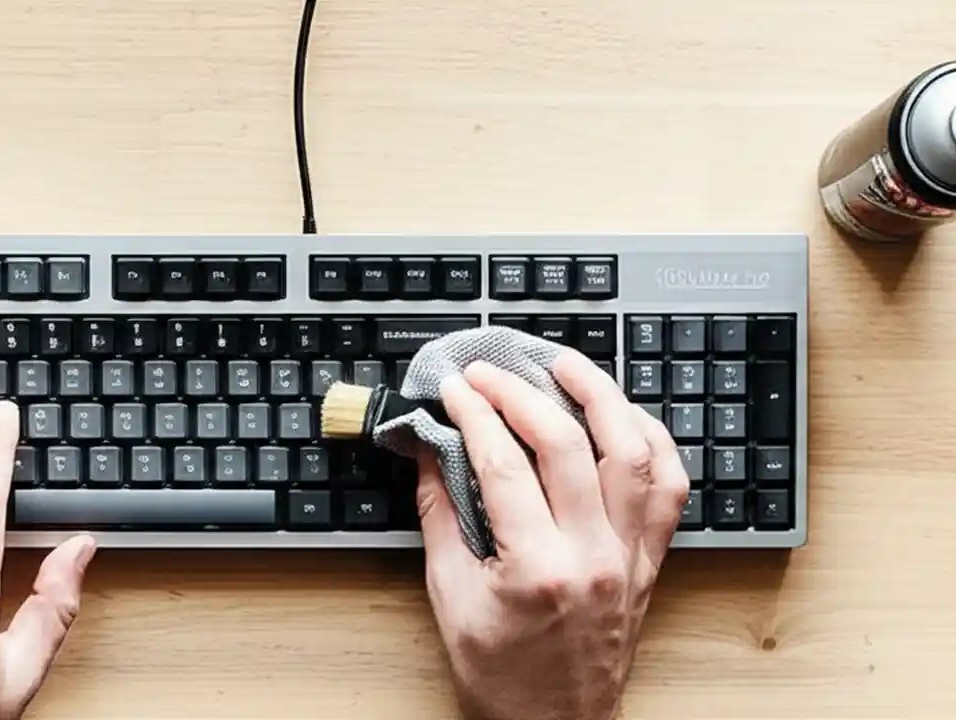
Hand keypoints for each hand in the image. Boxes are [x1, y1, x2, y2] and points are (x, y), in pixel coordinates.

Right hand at [419, 354, 688, 719]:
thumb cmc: (501, 675)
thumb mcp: (450, 597)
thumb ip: (439, 516)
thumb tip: (430, 449)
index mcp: (537, 569)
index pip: (503, 463)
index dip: (474, 413)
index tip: (455, 387)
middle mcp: (594, 556)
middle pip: (566, 444)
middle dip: (523, 393)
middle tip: (491, 371)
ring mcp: (630, 556)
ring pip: (630, 452)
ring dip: (600, 397)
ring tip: (566, 364)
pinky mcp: (650, 561)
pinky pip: (668, 487)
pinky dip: (650, 442)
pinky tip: (622, 416)